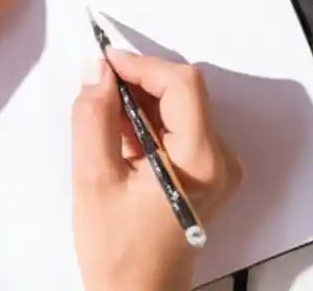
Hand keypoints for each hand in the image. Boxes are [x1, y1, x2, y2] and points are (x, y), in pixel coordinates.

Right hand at [71, 51, 243, 290]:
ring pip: (180, 107)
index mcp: (200, 161)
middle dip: (138, 82)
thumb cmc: (118, 251)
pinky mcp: (206, 174)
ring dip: (140, 101)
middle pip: (184, 92)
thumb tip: (96, 73)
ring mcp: (217, 168)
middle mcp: (220, 161)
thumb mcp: (94, 179)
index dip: (141, 65)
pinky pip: (179, 128)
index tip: (105, 61)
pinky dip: (148, 121)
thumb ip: (93, 118)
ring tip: (101, 116)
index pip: (182, 85)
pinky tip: (118, 134)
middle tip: (96, 85)